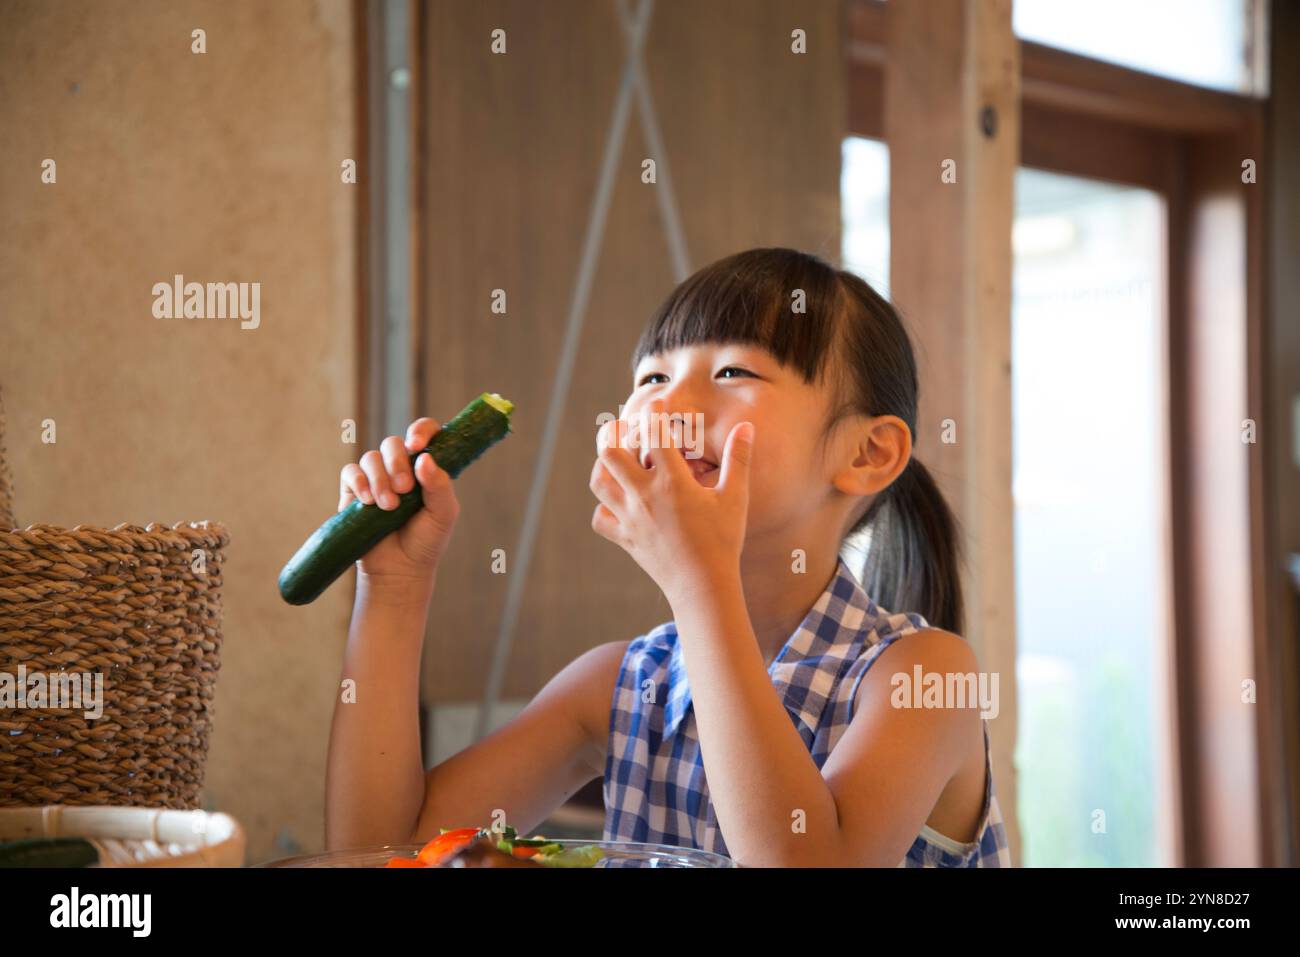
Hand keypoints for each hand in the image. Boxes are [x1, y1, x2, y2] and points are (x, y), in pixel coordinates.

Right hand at [339, 418, 460, 586]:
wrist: (400, 570)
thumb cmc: (426, 541)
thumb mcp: (443, 514)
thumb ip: (439, 485)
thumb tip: (424, 458)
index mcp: (425, 468)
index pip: (424, 434)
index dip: (420, 430)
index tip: (417, 444)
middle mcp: (400, 468)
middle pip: (393, 443)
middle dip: (397, 463)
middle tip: (404, 490)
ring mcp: (376, 478)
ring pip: (371, 457)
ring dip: (379, 479)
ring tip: (389, 507)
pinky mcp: (354, 492)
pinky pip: (350, 472)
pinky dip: (358, 483)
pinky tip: (367, 502)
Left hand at [589, 416, 753, 602]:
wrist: (703, 587)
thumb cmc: (723, 541)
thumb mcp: (735, 498)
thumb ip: (738, 459)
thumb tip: (746, 427)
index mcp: (672, 482)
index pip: (654, 434)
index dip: (654, 414)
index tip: (659, 406)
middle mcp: (645, 496)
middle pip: (610, 453)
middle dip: (613, 434)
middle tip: (625, 429)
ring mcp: (631, 518)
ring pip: (599, 482)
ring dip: (604, 465)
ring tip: (617, 458)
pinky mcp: (625, 538)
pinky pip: (601, 518)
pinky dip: (604, 506)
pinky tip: (619, 501)